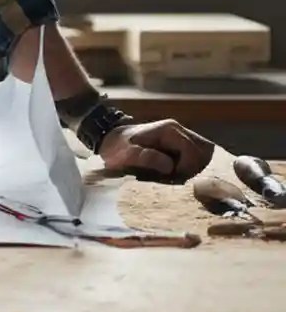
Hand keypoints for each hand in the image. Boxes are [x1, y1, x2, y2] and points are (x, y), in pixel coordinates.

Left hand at [100, 119, 214, 183]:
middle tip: (177, 181)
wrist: (108, 138)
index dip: (187, 168)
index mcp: (170, 130)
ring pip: (202, 155)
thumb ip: (145, 158)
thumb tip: (169, 166)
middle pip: (204, 152)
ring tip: (176, 179)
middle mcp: (178, 130)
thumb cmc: (116, 147)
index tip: (173, 180)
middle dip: (194, 169)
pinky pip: (194, 157)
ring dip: (193, 169)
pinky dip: (189, 167)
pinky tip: (175, 176)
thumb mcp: (125, 155)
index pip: (193, 151)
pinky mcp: (178, 144)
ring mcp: (180, 136)